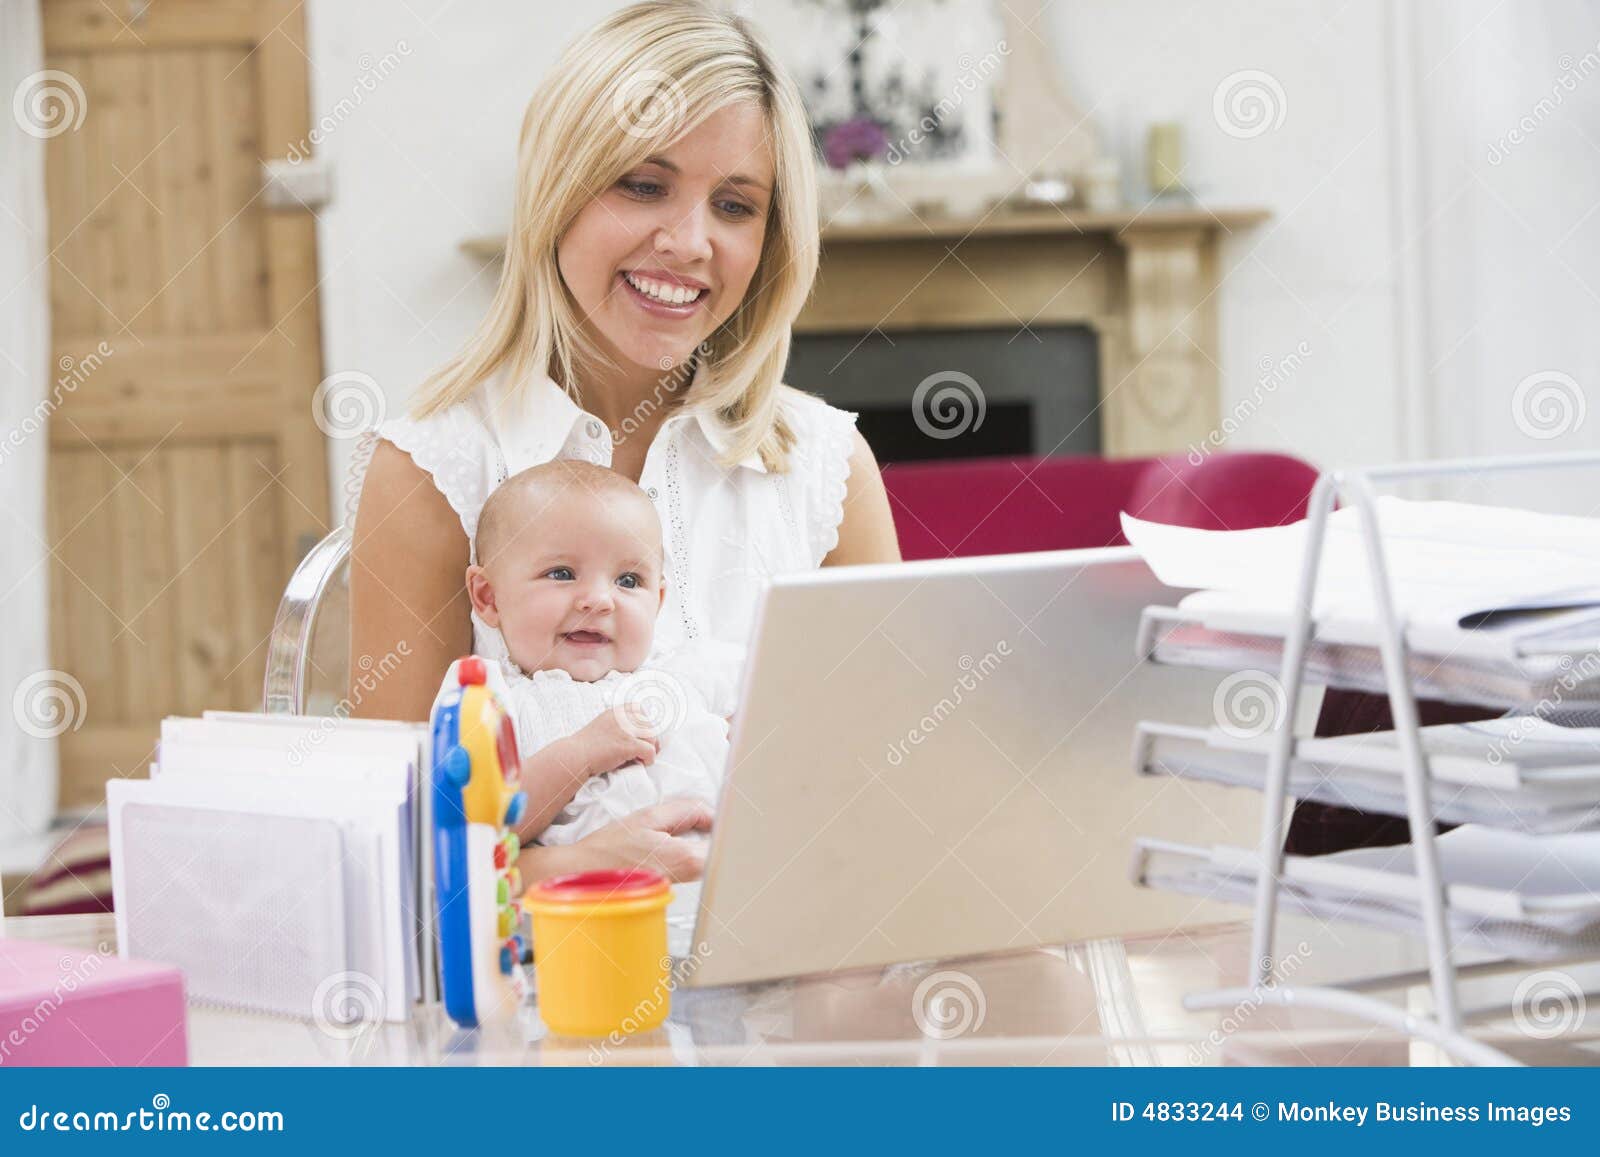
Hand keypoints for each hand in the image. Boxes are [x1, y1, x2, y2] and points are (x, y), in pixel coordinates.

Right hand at [574, 702, 658, 775]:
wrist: (575, 756)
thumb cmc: (585, 747)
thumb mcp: (601, 726)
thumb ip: (617, 725)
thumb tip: (637, 734)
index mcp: (615, 712)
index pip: (639, 708)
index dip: (644, 722)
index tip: (640, 735)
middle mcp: (622, 718)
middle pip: (648, 724)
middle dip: (649, 738)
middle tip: (644, 749)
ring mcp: (626, 730)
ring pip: (652, 737)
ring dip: (650, 748)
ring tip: (640, 757)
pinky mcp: (628, 745)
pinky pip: (650, 750)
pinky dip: (649, 759)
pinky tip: (642, 762)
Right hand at [577, 798, 714, 882]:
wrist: (586, 872)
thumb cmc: (609, 848)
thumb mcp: (649, 816)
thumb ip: (687, 811)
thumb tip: (711, 813)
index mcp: (687, 858)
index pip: (726, 841)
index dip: (728, 822)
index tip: (727, 810)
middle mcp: (689, 875)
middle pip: (722, 850)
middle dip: (718, 830)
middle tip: (707, 815)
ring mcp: (683, 881)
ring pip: (710, 857)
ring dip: (707, 839)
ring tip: (692, 824)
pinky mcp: (674, 882)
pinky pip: (697, 862)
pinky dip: (696, 847)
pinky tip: (679, 838)